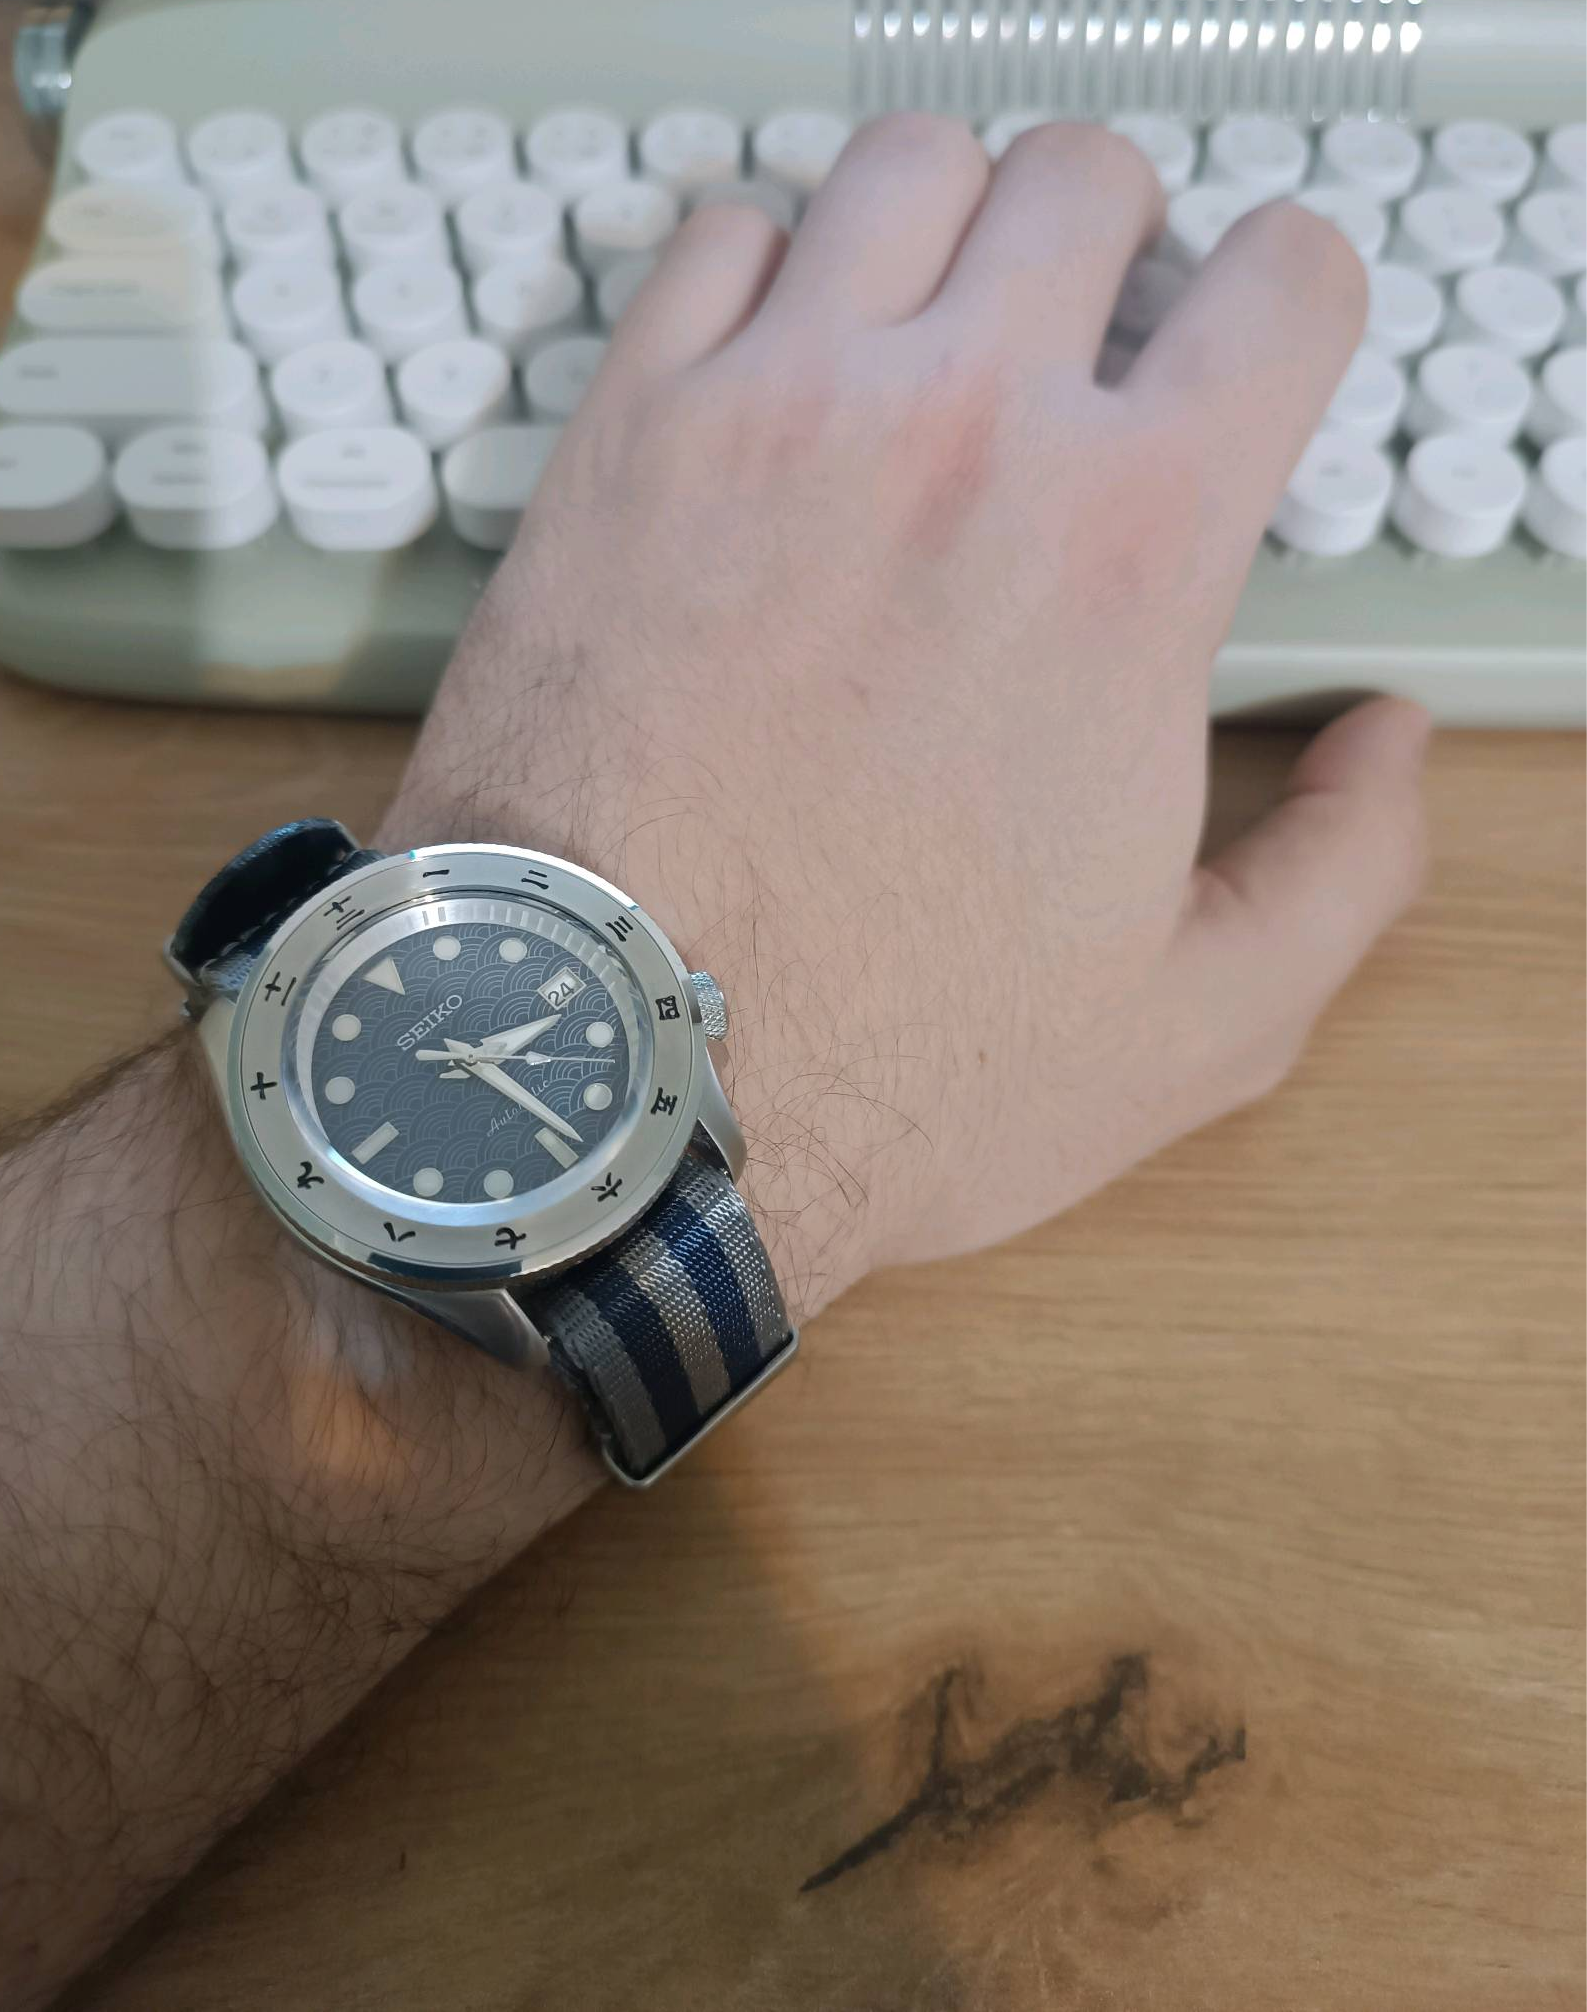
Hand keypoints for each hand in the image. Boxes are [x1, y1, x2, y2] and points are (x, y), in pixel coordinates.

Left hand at [384, 114, 1428, 1317]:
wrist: (607, 1072)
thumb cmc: (881, 1065)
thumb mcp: (1192, 1026)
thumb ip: (1348, 869)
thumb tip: (1386, 746)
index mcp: (1129, 546)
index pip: (1287, 281)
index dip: (1289, 311)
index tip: (1248, 366)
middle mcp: (957, 428)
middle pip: (1086, 180)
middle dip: (1116, 250)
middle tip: (1082, 355)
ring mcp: (775, 408)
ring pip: (904, 164)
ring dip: (947, 229)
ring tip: (930, 340)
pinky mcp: (625, 435)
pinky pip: (718, 235)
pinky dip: (768, 269)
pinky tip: (777, 377)